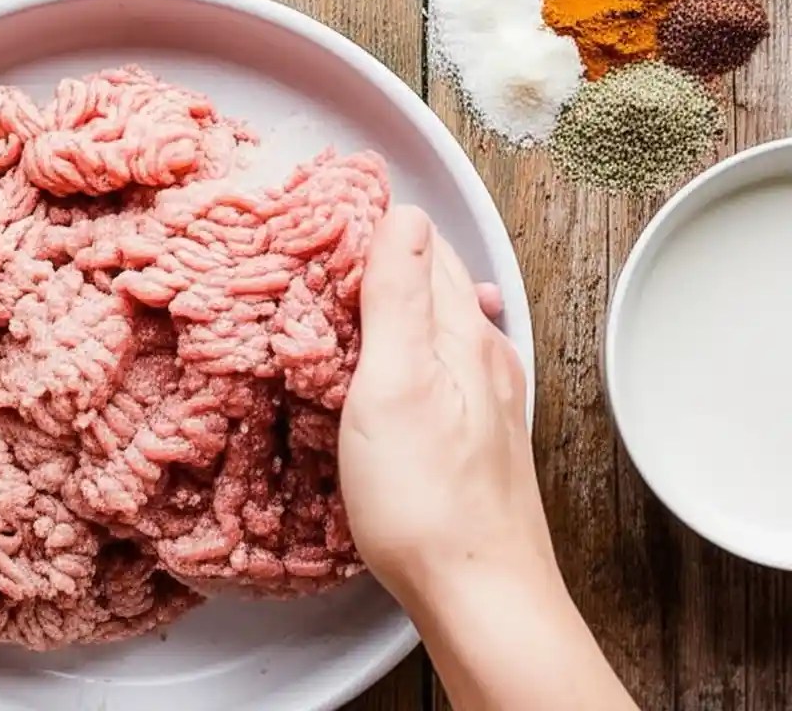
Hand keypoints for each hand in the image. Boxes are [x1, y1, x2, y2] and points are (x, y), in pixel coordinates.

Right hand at [339, 206, 634, 709]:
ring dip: (397, 298)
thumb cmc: (428, 499)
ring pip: (437, 323)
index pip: (420, 247)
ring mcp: (484, 396)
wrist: (481, 592)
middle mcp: (483, 355)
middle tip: (322, 242)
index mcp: (461, 334)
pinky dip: (410, 343)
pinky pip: (440, 364)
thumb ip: (399, 296)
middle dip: (383, 254)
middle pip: (433, 281)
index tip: (319, 211)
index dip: (370, 224)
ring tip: (353, 287)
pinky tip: (400, 357)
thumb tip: (402, 213)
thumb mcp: (395, 384)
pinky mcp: (474, 435)